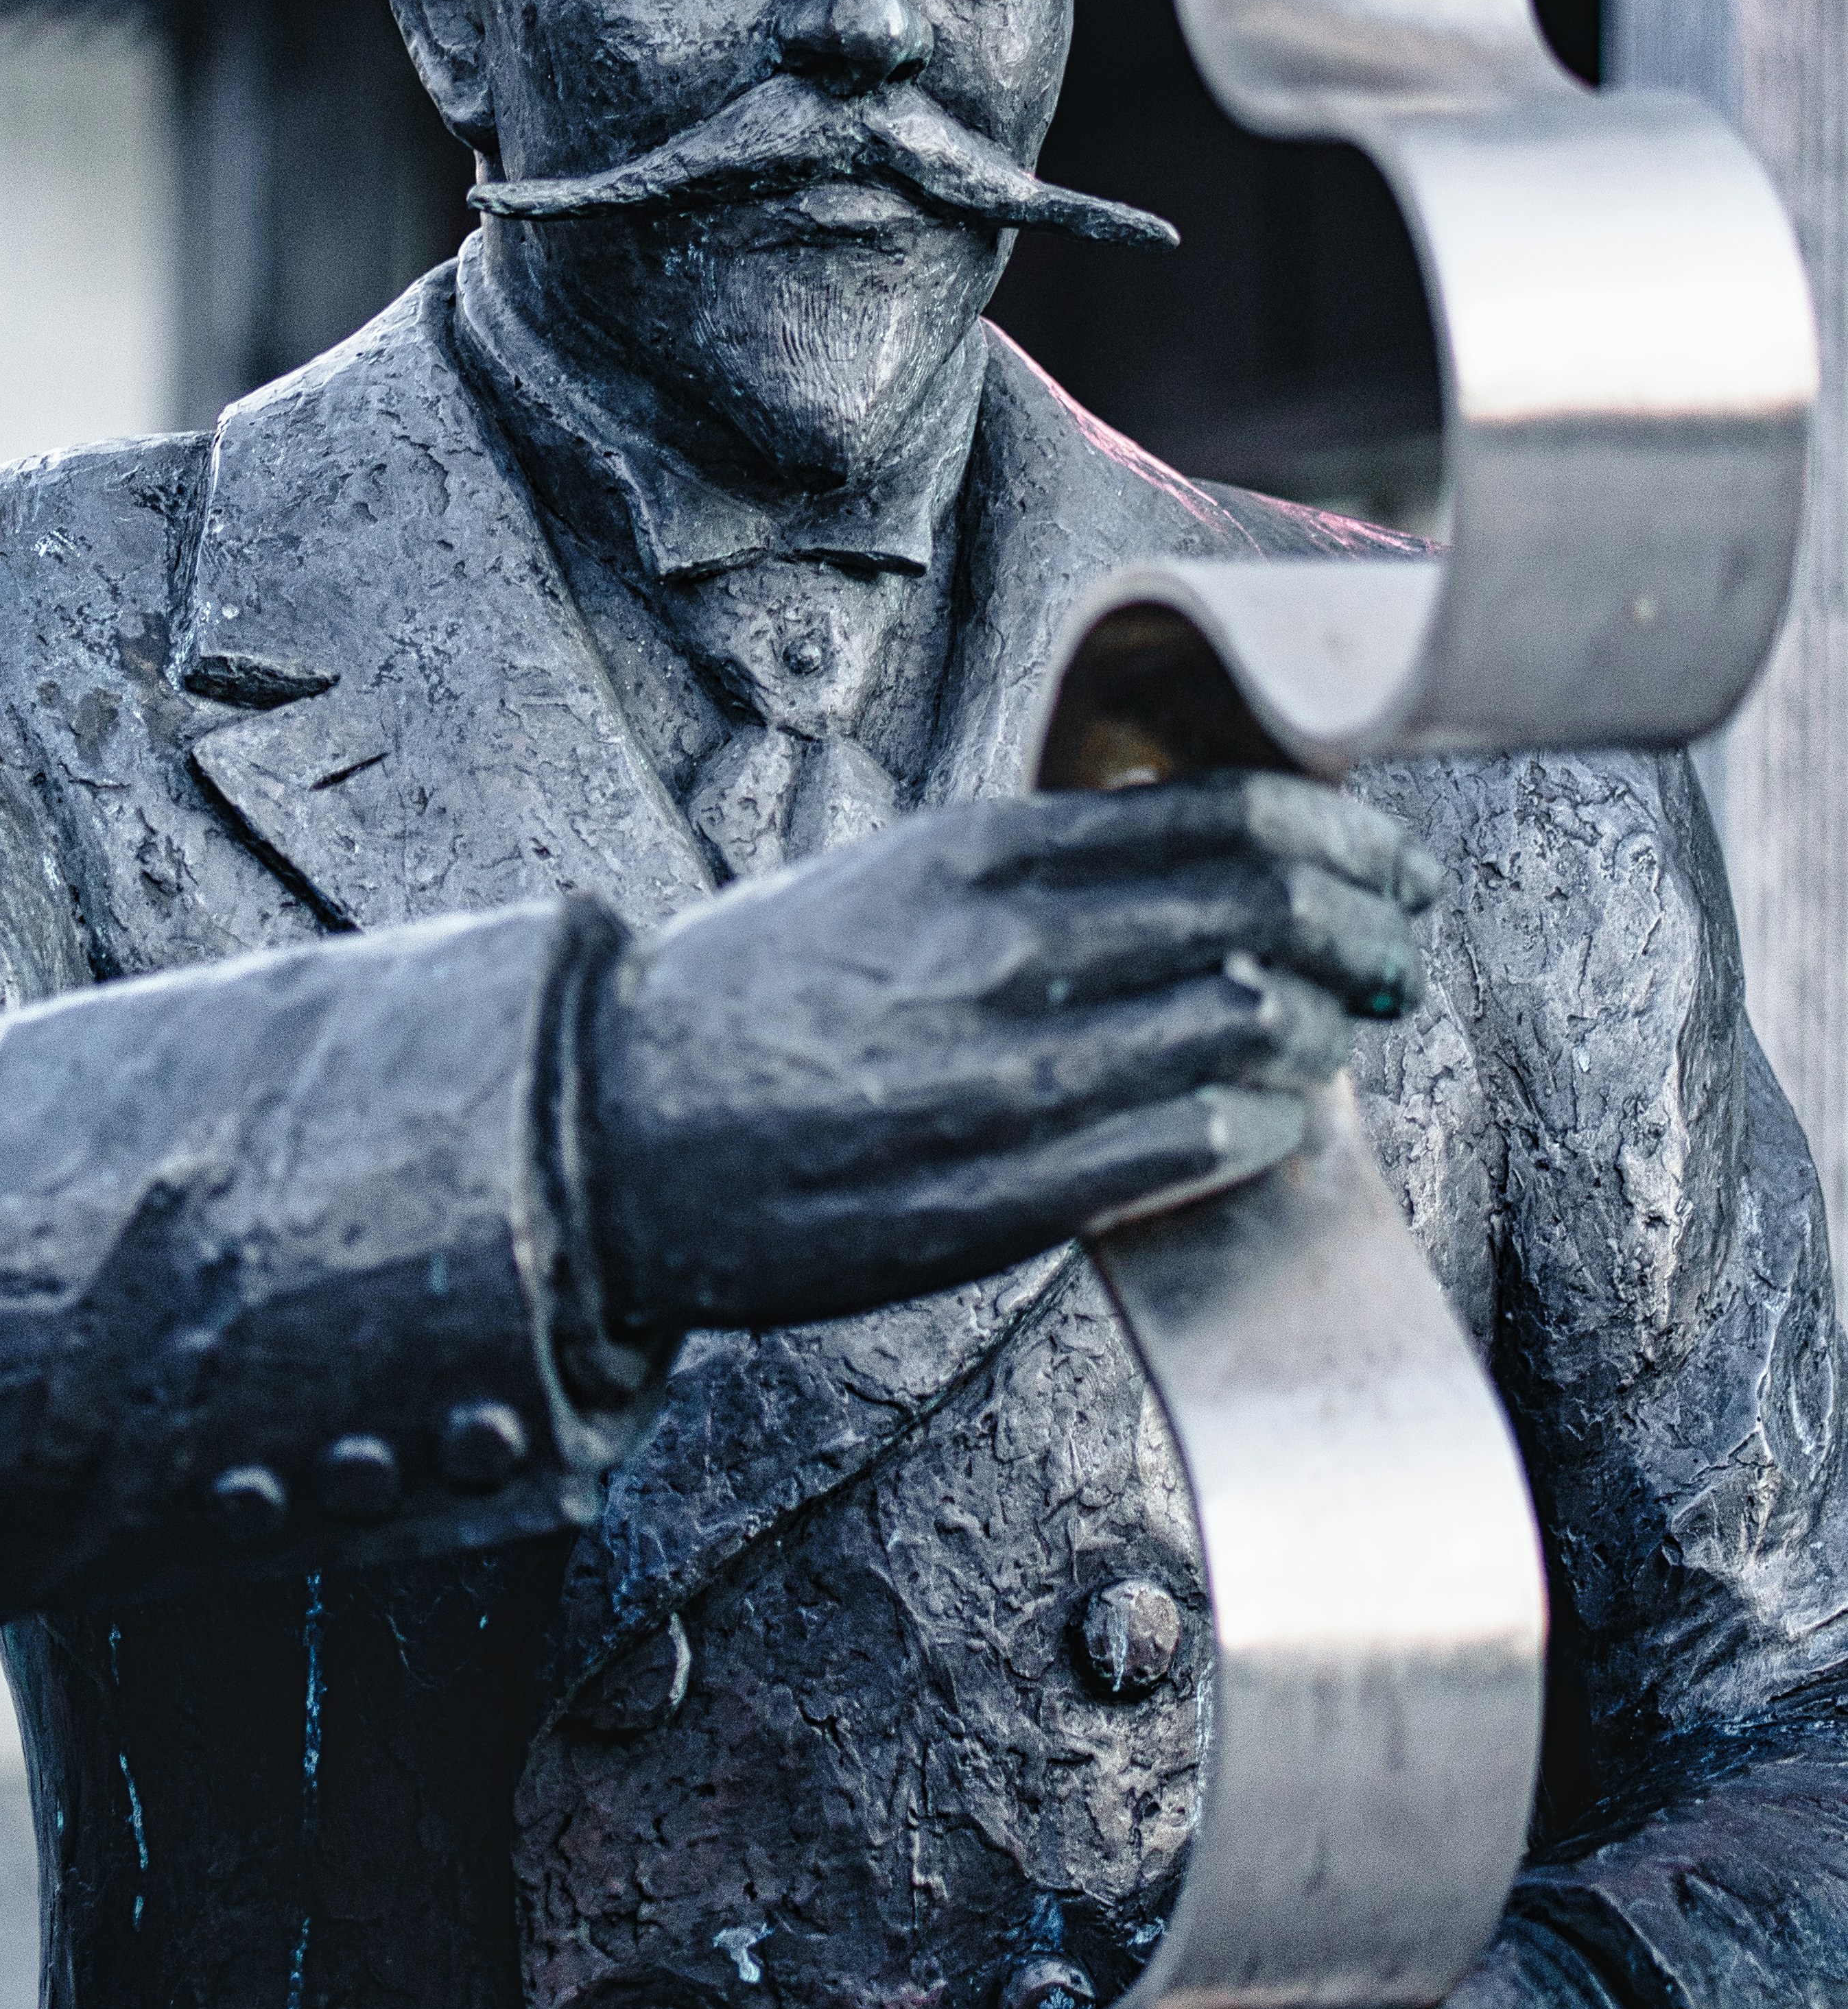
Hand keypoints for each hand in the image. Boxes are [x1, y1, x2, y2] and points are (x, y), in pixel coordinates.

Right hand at [586, 771, 1439, 1330]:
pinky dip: (1263, 1126)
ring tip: (1325, 1046)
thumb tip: (1183, 856)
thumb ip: (1030, 866)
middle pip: (1272, 908)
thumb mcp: (892, 877)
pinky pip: (1191, 1143)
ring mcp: (1012, 1072)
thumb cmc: (759, 997)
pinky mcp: (1005, 1193)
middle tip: (1392, 959)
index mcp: (984, 852)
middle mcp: (1012, 946)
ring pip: (1253, 1023)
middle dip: (1368, 931)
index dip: (1349, 837)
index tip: (1392, 864)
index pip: (1231, 815)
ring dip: (1322, 1033)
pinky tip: (1269, 1125)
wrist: (616, 1127)